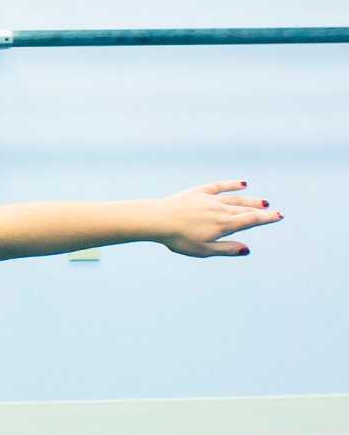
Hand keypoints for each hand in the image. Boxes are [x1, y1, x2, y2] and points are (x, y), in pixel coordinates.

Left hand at [155, 181, 280, 256]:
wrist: (156, 219)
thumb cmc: (179, 239)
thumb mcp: (204, 250)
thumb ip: (227, 249)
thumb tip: (248, 249)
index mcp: (223, 225)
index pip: (250, 220)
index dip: (266, 218)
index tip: (279, 215)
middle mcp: (219, 209)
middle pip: (244, 210)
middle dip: (260, 211)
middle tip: (274, 211)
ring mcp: (209, 199)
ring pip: (234, 199)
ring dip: (249, 200)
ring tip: (262, 201)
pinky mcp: (198, 192)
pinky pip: (219, 186)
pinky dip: (231, 185)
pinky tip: (242, 184)